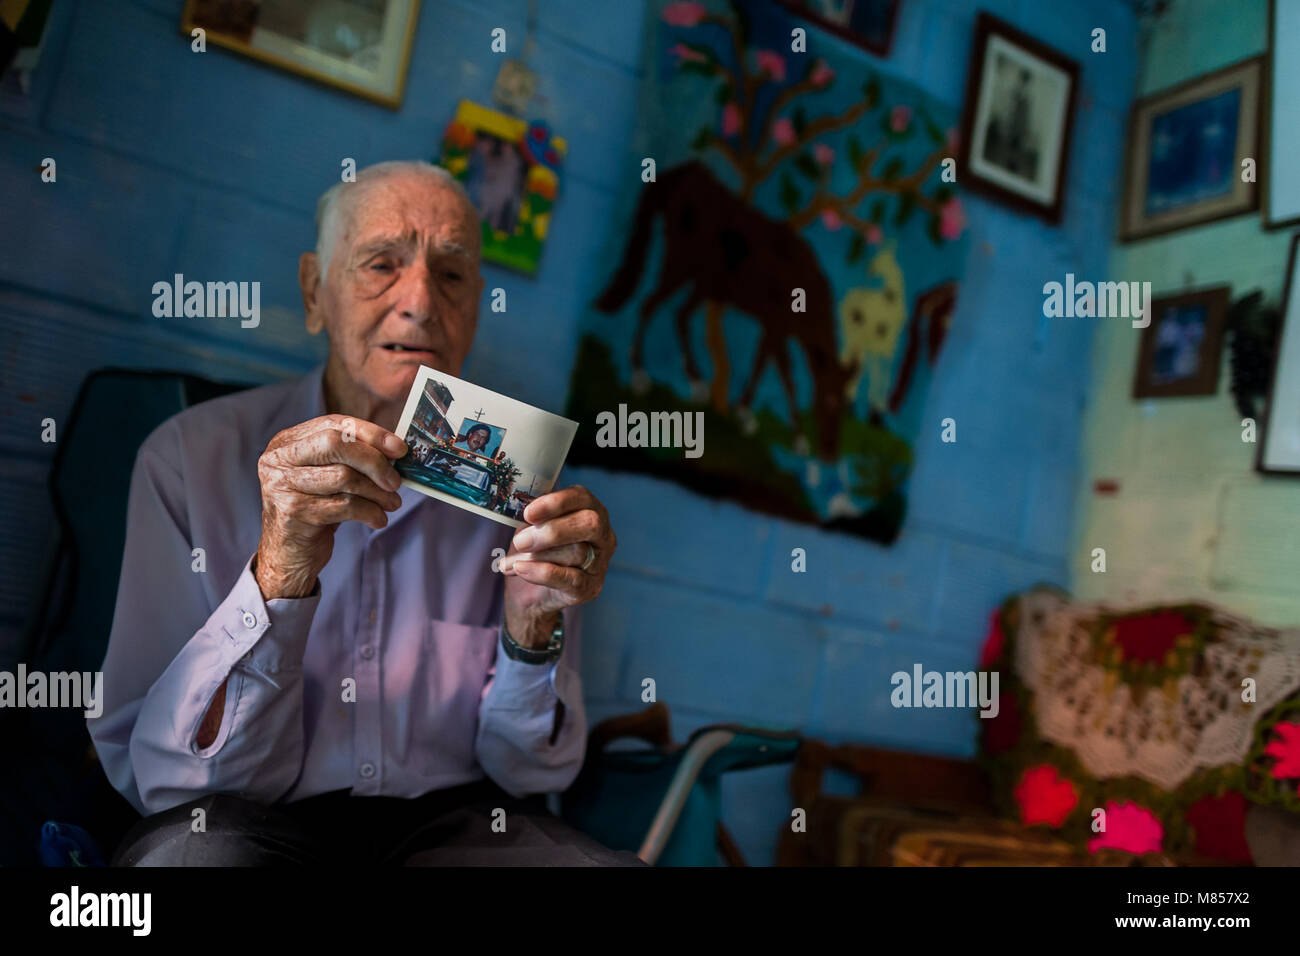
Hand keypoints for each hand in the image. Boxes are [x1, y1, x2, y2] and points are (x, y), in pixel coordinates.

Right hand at [254, 414, 406, 598]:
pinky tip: (378, 519)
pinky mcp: (293, 512)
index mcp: (287, 442)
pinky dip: (370, 512)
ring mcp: (282, 485)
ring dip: (377, 492)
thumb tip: (395, 450)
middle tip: (395, 481)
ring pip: (343, 477)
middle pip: (335, 444)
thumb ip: (352, 458)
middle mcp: (279, 459)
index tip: (400, 449)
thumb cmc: (315, 509)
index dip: (371, 434)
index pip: (334, 424)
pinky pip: (344, 506)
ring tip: (391, 503)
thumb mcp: (329, 477)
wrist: (288, 554)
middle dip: (374, 461)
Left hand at [499, 485, 615, 647]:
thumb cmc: (533, 553)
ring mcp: (600, 564)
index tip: (529, 514)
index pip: (582, 498)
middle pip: (590, 523)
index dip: (556, 503)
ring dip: (539, 556)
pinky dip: (542, 573)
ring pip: (577, 552)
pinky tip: (521, 569)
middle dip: (553, 531)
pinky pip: (571, 579)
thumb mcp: (531, 528)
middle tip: (521, 542)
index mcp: (589, 511)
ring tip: (512, 561)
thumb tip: (525, 511)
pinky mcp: (590, 588)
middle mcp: (602, 535)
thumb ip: (534, 517)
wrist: (529, 593)